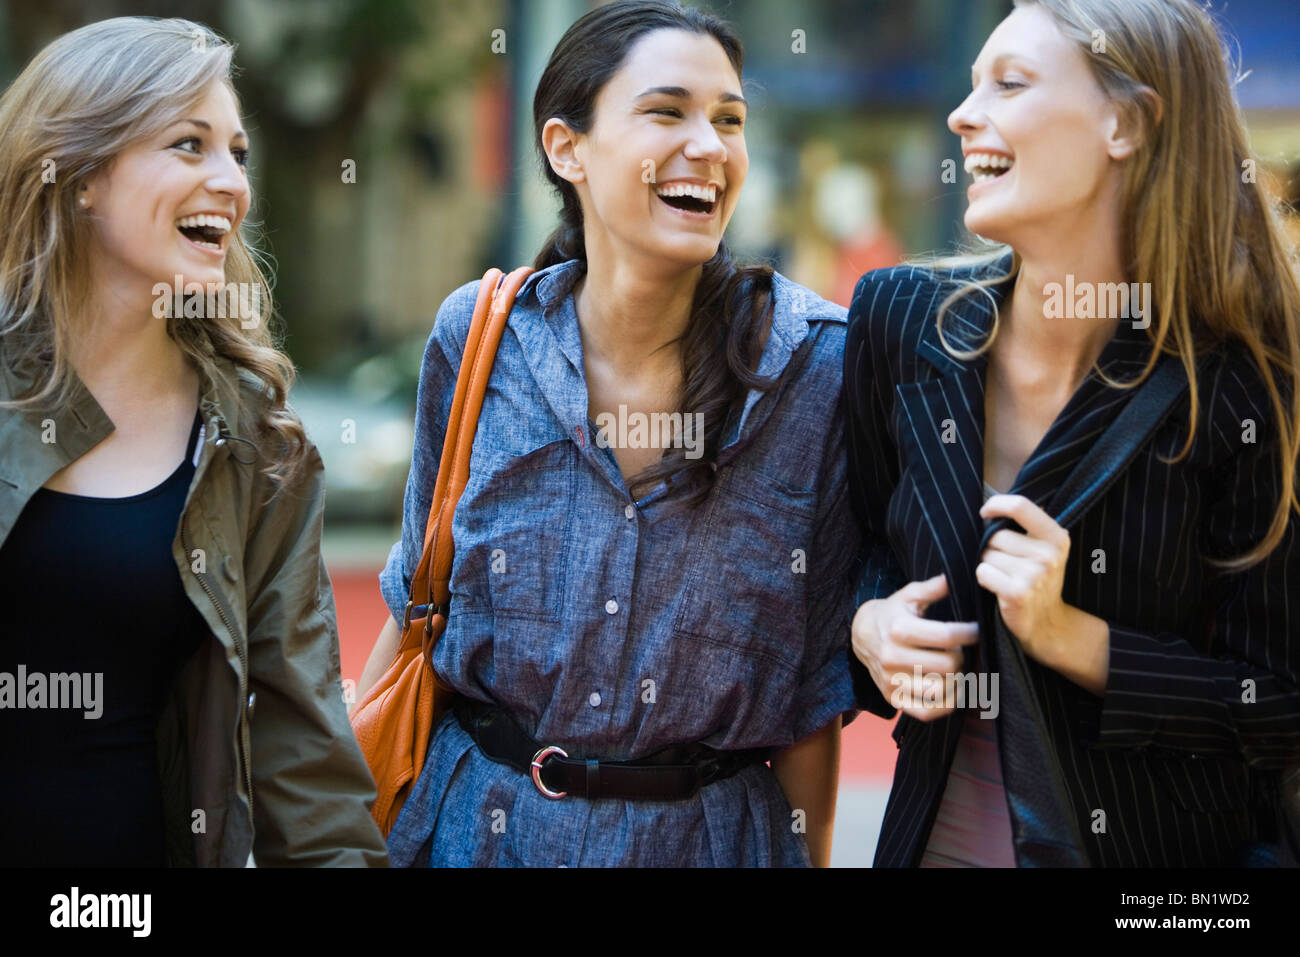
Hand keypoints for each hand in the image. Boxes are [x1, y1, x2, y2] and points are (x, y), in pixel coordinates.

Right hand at [851, 574, 977, 721]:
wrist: (860, 634)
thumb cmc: (892, 613)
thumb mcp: (909, 595)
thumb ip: (933, 588)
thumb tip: (955, 575)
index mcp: (899, 629)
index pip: (947, 636)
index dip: (970, 633)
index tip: (976, 630)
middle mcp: (892, 657)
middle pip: (949, 665)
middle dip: (963, 657)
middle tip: (963, 650)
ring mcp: (891, 681)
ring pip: (940, 690)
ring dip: (958, 681)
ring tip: (959, 669)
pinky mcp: (892, 698)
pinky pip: (926, 713)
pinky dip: (946, 706)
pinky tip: (953, 691)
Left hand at [976, 494, 1071, 662]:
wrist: (1047, 623)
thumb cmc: (1037, 579)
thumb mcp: (1043, 549)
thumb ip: (1026, 525)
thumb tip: (991, 505)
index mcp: (1057, 537)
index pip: (1020, 505)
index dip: (997, 504)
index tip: (985, 512)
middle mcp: (1048, 554)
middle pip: (996, 535)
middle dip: (990, 546)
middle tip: (1005, 563)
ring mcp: (1034, 574)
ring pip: (986, 554)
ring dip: (987, 564)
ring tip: (1005, 576)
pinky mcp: (1017, 592)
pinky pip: (982, 572)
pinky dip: (984, 579)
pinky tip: (999, 588)